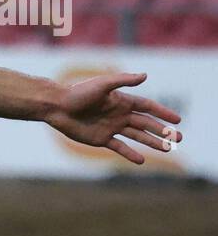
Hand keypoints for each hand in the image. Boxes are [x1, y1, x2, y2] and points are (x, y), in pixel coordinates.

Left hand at [46, 74, 181, 163]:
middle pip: (146, 124)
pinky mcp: (100, 139)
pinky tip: (142, 160)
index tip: (177, 120)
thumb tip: (145, 75)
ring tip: (168, 149)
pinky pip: (119, 147)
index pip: (147, 107)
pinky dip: (130, 153)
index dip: (163, 113)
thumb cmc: (77, 93)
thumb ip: (123, 80)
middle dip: (163, 131)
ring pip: (137, 136)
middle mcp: (119, 114)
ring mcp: (111, 127)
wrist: (57, 107)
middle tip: (179, 138)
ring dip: (152, 142)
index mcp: (121, 101)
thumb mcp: (102, 84)